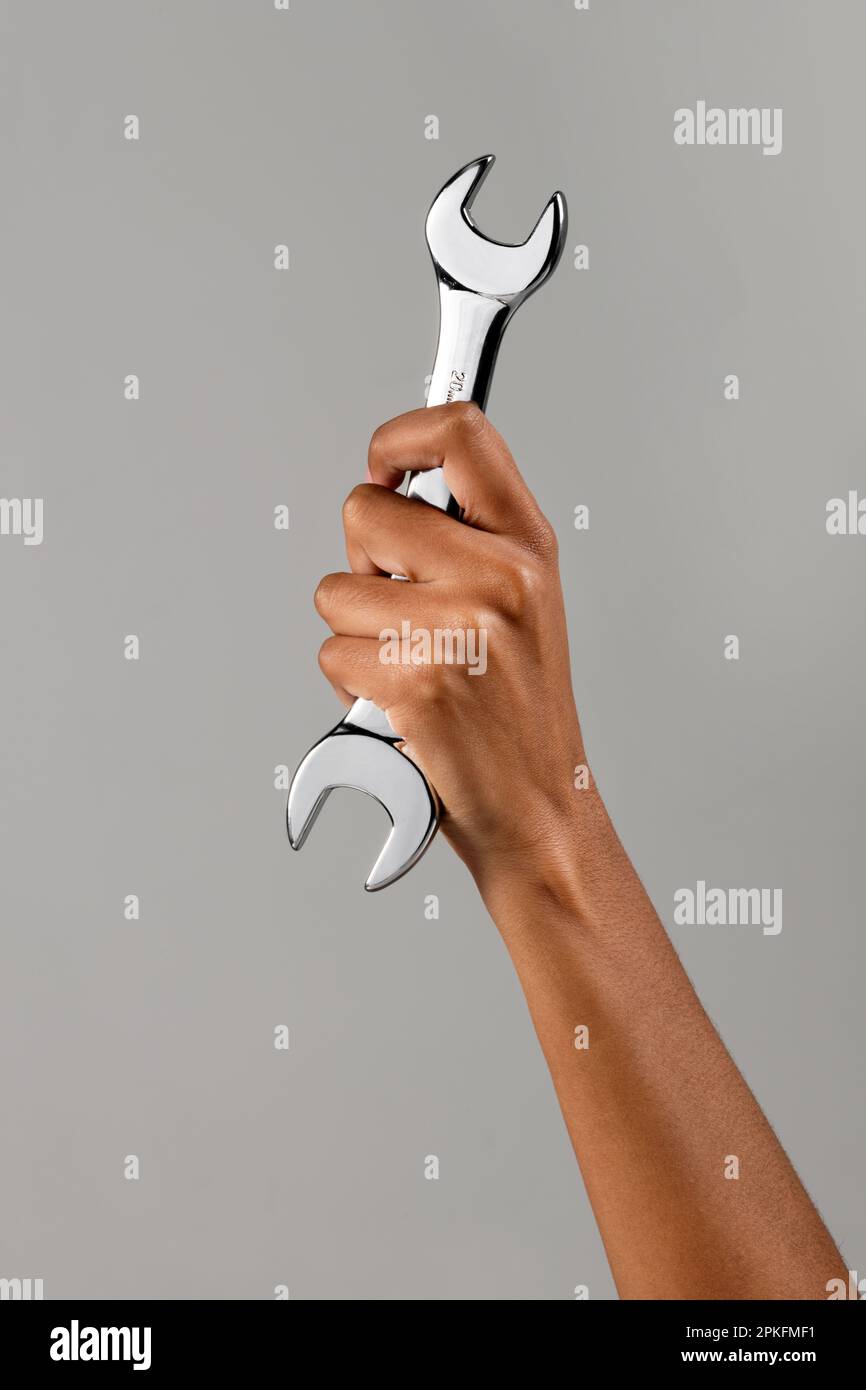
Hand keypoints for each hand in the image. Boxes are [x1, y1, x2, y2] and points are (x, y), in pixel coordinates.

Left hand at [313, 402, 584, 878]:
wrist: (539, 808)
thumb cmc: (520, 711)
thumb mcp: (525, 600)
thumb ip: (471, 534)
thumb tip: (394, 483)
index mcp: (528, 546)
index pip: (459, 433)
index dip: (401, 438)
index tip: (387, 467)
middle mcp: (500, 577)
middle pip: (366, 511)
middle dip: (363, 561)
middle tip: (403, 605)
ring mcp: (459, 629)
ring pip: (336, 591)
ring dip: (355, 632)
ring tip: (410, 663)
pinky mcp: (417, 683)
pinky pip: (333, 653)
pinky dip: (352, 683)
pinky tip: (400, 701)